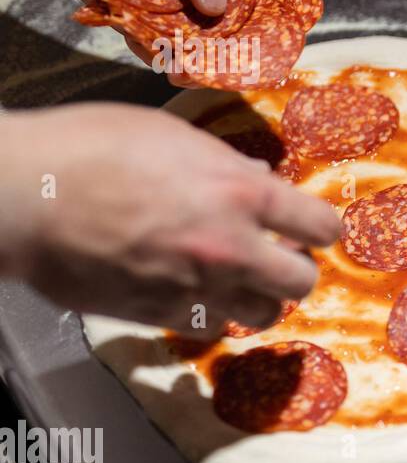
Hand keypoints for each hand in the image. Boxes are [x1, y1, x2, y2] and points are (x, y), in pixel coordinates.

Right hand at [0, 105, 341, 336]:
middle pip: (302, 282)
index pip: (320, 225)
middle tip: (278, 256)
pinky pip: (208, 327)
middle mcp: (230, 247)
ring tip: (240, 278)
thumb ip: (225, 163)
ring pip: (262, 315)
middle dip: (296, 269)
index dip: (321, 228)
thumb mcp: (171, 135)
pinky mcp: (158, 315)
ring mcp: (195, 287)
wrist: (23, 196)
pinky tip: (194, 291)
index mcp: (241, 193)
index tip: (312, 227)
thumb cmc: (89, 148)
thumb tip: (261, 179)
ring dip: (258, 297)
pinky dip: (209, 313)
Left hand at [40, 0, 266, 83]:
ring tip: (180, 70)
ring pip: (193, 40)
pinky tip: (149, 52)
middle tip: (217, 67)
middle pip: (230, 25)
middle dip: (228, 50)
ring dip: (191, 59)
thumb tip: (216, 8)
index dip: (269, 17)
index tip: (266, 44)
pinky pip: (151, 42)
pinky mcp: (136, 11)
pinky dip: (152, 52)